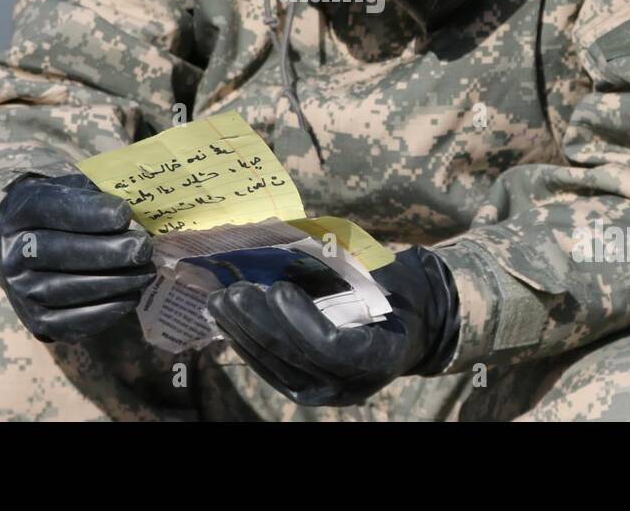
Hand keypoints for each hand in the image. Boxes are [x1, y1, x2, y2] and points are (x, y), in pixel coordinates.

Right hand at [0, 173, 154, 342]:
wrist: (32, 251)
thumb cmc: (65, 213)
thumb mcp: (74, 190)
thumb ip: (99, 194)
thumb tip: (137, 209)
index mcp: (20, 211)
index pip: (52, 209)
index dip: (89, 213)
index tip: (124, 215)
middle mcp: (13, 253)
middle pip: (61, 252)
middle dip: (108, 251)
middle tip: (143, 248)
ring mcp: (22, 290)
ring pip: (69, 289)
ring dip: (114, 282)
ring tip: (145, 272)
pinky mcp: (37, 320)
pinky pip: (72, 321)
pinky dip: (106, 310)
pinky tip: (131, 295)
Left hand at [206, 246, 458, 406]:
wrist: (411, 328)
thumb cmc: (400, 293)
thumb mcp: (387, 277)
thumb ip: (349, 267)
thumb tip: (296, 237)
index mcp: (380, 355)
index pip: (333, 346)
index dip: (301, 320)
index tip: (278, 289)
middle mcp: (351, 384)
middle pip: (295, 356)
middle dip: (259, 322)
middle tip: (233, 291)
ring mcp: (326, 390)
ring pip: (275, 365)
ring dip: (242, 332)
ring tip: (218, 302)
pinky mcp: (304, 387)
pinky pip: (270, 368)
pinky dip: (246, 343)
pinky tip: (226, 322)